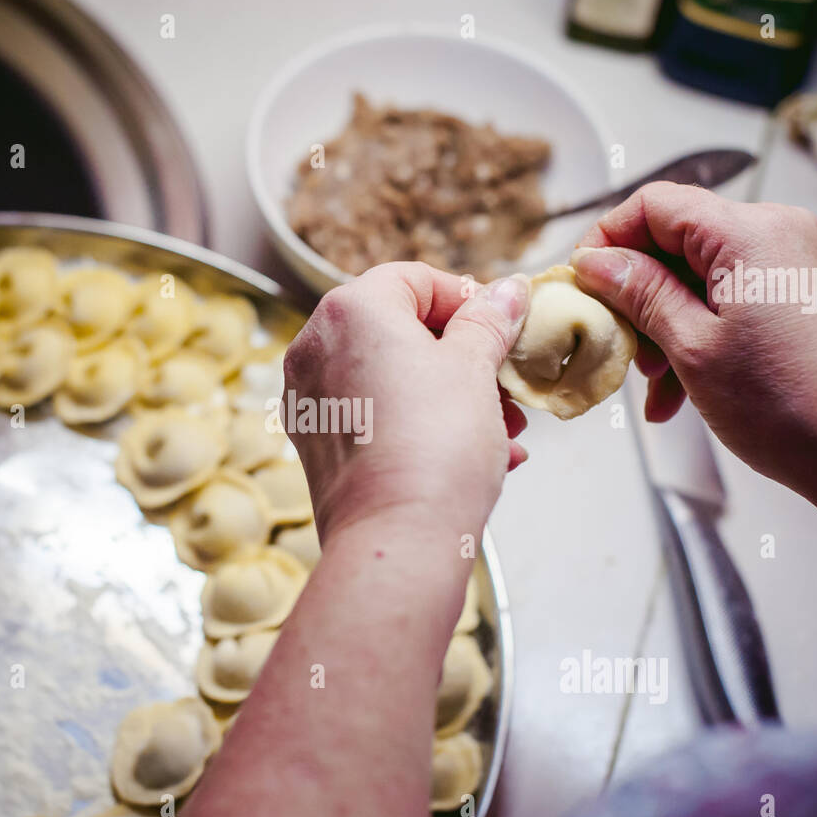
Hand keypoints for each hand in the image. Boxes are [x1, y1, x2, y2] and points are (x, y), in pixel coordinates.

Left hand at [282, 262, 529, 542]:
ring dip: (451, 395)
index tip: (501, 326)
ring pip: (392, 377)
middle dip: (465, 358)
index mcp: (350, 309)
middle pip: (402, 330)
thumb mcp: (476, 370)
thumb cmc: (436, 446)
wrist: (396, 537)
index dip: (466, 299)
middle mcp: (315, 345)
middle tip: (507, 387)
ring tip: (504, 432)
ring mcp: (309, 396)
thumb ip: (489, 322)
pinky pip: (375, 415)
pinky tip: (474, 455)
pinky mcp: (315, 442)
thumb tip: (507, 291)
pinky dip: (420, 424)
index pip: (414, 279)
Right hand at [569, 183, 816, 498]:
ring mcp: (790, 262)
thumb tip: (593, 262)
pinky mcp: (795, 292)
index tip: (582, 284)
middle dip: (637, 294)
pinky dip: (694, 334)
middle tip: (619, 345)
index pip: (654, 204)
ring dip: (662, 323)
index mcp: (749, 232)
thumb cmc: (786, 406)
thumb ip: (639, 294)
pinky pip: (725, 298)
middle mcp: (776, 232)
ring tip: (654, 382)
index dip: (608, 240)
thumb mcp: (691, 348)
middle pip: (675, 239)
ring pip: (696, 275)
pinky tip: (677, 391)